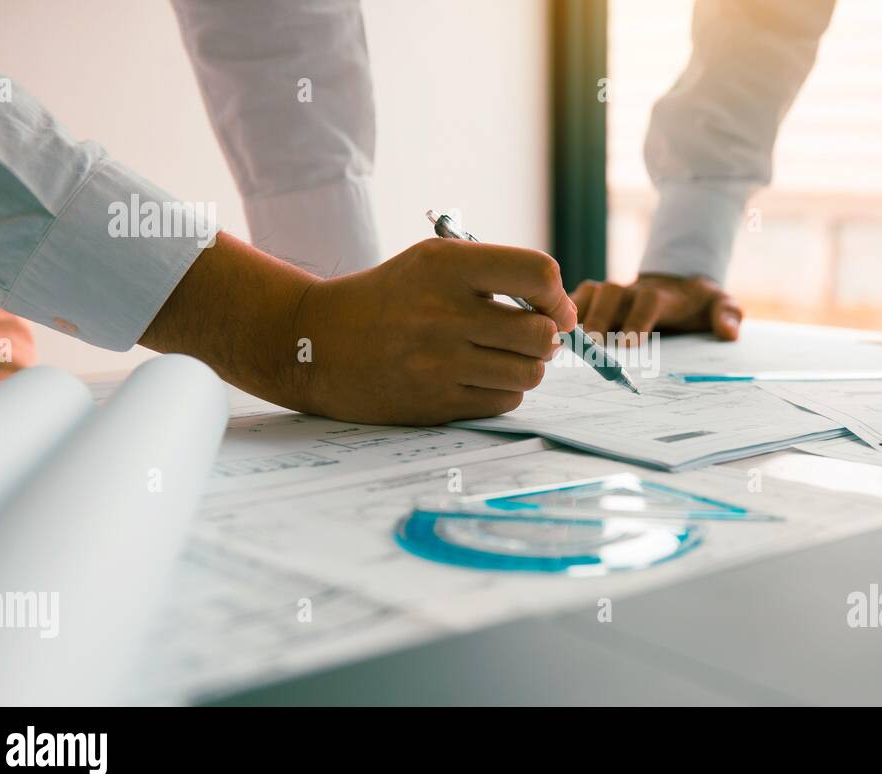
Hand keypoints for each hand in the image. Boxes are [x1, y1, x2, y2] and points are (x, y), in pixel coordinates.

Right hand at [141, 233, 574, 425]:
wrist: (316, 343)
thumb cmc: (389, 298)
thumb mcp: (433, 262)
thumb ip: (498, 273)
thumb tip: (564, 313)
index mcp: (446, 266)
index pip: (538, 274)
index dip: (557, 295)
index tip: (554, 306)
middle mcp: (444, 313)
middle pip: (541, 333)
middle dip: (544, 336)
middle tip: (528, 336)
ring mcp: (439, 363)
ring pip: (529, 373)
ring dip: (526, 366)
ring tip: (502, 357)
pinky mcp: (436, 403)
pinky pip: (504, 401)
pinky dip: (503, 391)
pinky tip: (478, 377)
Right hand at [570, 274, 741, 341]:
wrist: (679, 284)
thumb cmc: (698, 303)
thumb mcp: (720, 304)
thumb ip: (727, 314)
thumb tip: (728, 332)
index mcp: (664, 295)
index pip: (650, 300)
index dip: (639, 318)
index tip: (630, 342)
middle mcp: (634, 290)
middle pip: (612, 291)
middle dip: (601, 315)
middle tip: (592, 343)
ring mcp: (614, 292)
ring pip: (590, 292)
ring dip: (578, 313)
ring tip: (567, 339)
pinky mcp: (597, 298)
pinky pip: (577, 298)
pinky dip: (564, 310)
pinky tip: (556, 331)